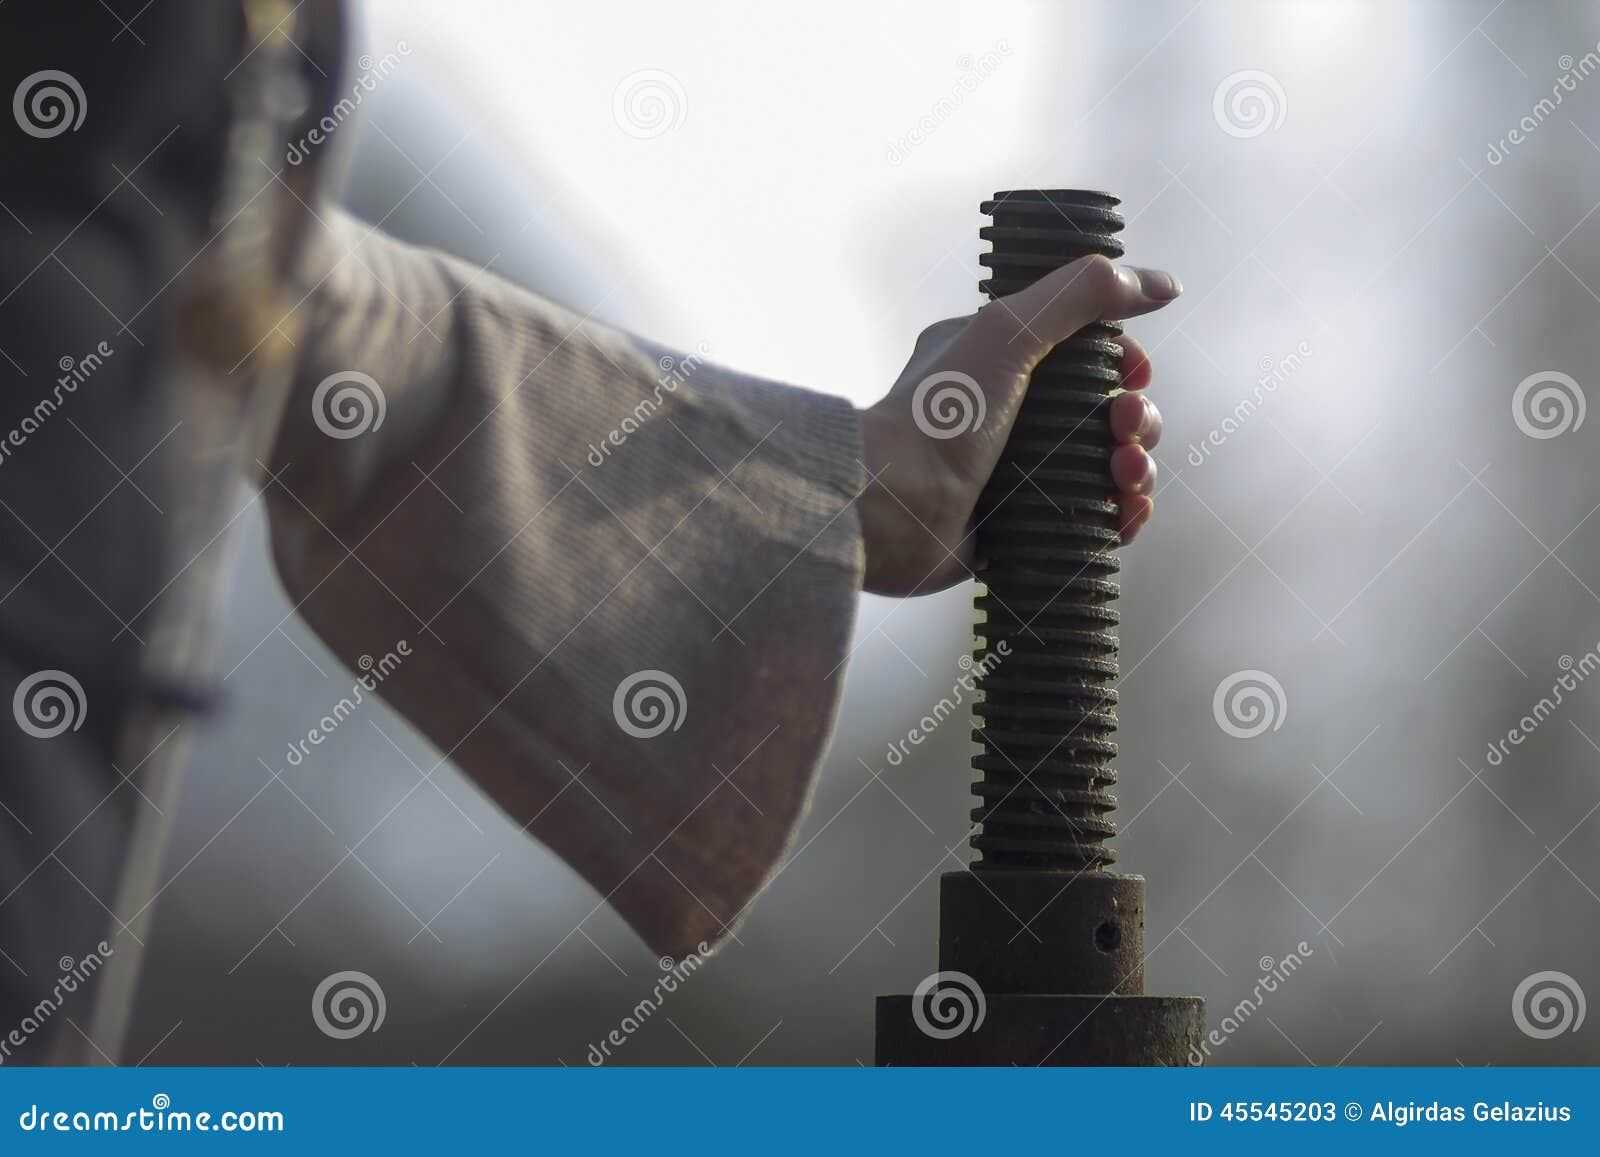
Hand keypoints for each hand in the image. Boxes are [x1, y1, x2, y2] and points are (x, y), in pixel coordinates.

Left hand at [858, 254, 1179, 595]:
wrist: (894, 505)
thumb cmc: (940, 414)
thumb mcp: (1009, 331)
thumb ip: (1083, 293)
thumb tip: (1163, 283)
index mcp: (999, 360)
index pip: (1085, 352)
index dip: (1124, 361)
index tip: (1135, 373)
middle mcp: (1009, 414)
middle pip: (1107, 411)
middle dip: (1138, 417)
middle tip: (1127, 424)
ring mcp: (1018, 472)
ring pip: (1108, 466)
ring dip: (1138, 466)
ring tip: (1127, 474)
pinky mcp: (1025, 525)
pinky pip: (1094, 519)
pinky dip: (1123, 516)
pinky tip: (1128, 513)